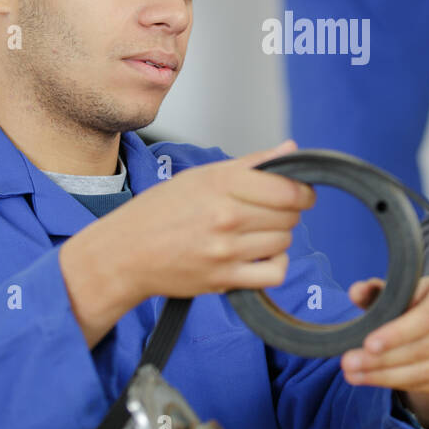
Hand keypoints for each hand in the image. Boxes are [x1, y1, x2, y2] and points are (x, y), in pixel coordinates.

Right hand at [61, 140, 313, 345]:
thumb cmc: (160, 211)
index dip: (302, 191)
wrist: (125, 252)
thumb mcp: (201, 176)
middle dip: (288, 212)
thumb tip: (291, 149)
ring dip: (278, 236)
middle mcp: (226, 216)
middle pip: (289, 215)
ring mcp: (226, 250)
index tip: (300, 193)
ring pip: (283, 242)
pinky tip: (260, 256)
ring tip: (257, 232)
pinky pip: (274, 273)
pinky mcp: (224, 279)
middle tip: (271, 212)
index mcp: (221, 184)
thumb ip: (251, 164)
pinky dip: (275, 265)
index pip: (288, 189)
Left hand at [340, 276, 428, 428]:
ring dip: (387, 376)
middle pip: (427, 347)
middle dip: (384, 359)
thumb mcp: (398, 293)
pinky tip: (376, 380)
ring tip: (355, 375)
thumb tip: (356, 291)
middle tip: (349, 364)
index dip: (398, 332)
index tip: (368, 344)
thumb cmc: (417, 305)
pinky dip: (401, 386)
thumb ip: (376, 291)